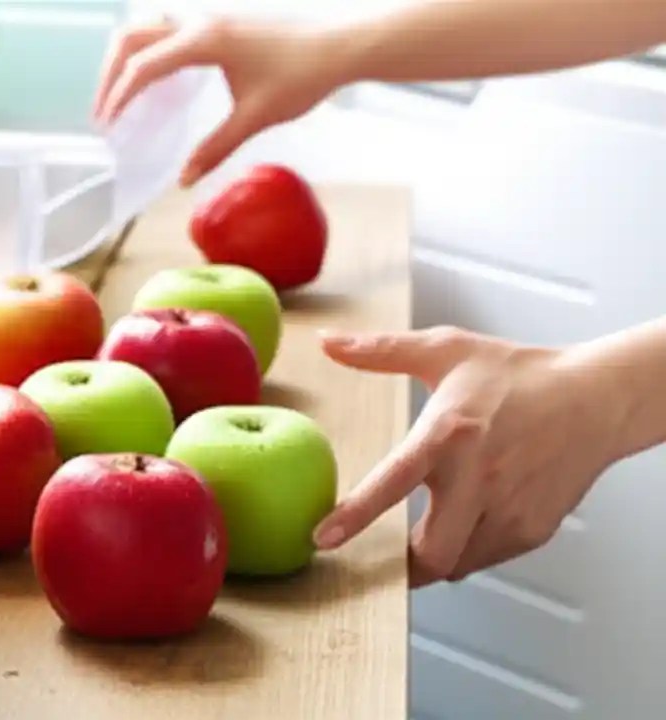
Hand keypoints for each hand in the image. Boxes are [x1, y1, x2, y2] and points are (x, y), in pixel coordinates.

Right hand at [92, 18, 346, 186]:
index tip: (107, 126)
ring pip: (147, 26)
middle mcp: (199, 21)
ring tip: (120, 96)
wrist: (340, 46)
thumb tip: (183, 180)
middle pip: (132, 37)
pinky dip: (149, 51)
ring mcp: (208, 18)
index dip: (119, 96)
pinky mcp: (218, 23)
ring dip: (126, 57)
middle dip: (110, 74)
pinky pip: (167, 30)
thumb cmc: (302, 77)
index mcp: (204, 40)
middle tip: (104, 114)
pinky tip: (155, 82)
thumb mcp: (254, 118)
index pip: (144, 65)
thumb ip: (214, 148)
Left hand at [310, 326, 621, 586]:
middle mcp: (480, 478)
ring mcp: (511, 510)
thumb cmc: (518, 374)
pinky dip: (464, 551)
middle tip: (377, 554)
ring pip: (457, 564)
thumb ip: (381, 351)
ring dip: (432, 558)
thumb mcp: (446, 350)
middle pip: (430, 554)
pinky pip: (484, 559)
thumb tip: (326, 342)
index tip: (322, 539)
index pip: (394, 481)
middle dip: (397, 565)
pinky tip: (462, 523)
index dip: (356, 515)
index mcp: (449, 433)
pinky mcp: (533, 530)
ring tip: (421, 533)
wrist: (598, 399)